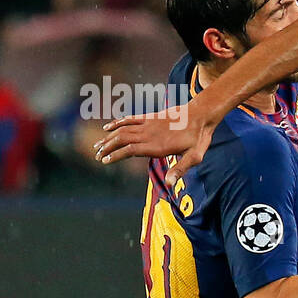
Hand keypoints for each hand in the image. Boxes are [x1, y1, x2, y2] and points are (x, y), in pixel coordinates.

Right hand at [93, 105, 211, 187]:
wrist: (202, 114)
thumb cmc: (199, 138)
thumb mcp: (194, 157)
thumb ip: (180, 169)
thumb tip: (169, 184)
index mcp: (156, 146)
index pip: (129, 150)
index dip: (115, 155)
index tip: (104, 160)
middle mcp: (149, 134)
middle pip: (121, 140)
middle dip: (107, 147)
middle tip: (96, 155)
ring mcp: (148, 124)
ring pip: (123, 130)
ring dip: (108, 137)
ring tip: (97, 145)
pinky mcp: (151, 117)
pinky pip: (130, 119)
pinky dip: (117, 123)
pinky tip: (108, 127)